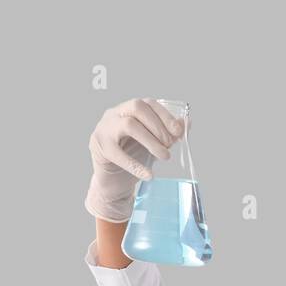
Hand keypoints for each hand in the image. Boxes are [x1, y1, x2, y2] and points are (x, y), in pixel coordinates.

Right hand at [84, 97, 182, 222]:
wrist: (113, 183)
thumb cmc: (132, 159)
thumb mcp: (152, 145)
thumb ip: (166, 134)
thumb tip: (185, 124)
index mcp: (127, 110)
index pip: (147, 103)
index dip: (165, 115)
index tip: (178, 132)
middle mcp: (114, 114)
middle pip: (137, 107)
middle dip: (158, 126)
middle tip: (169, 146)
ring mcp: (104, 129)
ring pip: (129, 125)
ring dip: (151, 140)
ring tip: (164, 157)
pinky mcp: (100, 148)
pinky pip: (118, 154)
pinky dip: (135, 165)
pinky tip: (149, 175)